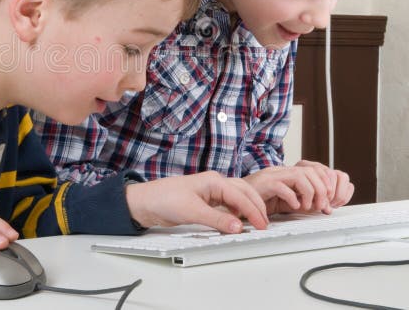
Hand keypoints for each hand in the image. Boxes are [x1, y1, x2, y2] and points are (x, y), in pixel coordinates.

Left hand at [124, 171, 268, 232]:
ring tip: (256, 222)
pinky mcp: (205, 200)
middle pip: (244, 192)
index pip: (241, 196)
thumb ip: (216, 220)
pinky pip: (228, 203)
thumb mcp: (192, 211)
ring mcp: (210, 191)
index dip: (253, 212)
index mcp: (213, 181)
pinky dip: (237, 211)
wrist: (144, 202)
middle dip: (256, 206)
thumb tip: (237, 227)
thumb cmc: (164, 199)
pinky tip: (238, 220)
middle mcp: (214, 183)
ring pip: (237, 196)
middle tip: (264, 224)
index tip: (262, 226)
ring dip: (248, 207)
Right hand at [243, 160, 353, 214]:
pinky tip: (294, 206)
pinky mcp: (263, 184)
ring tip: (307, 206)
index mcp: (289, 174)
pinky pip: (281, 186)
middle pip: (310, 170)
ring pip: (299, 175)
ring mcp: (272, 175)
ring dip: (309, 192)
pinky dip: (291, 197)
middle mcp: (282, 171)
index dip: (326, 183)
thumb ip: (302, 200)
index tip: (329, 201)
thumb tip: (322, 206)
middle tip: (321, 205)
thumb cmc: (259, 201)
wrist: (236, 199)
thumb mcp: (286, 200)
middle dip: (321, 189)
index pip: (315, 169)